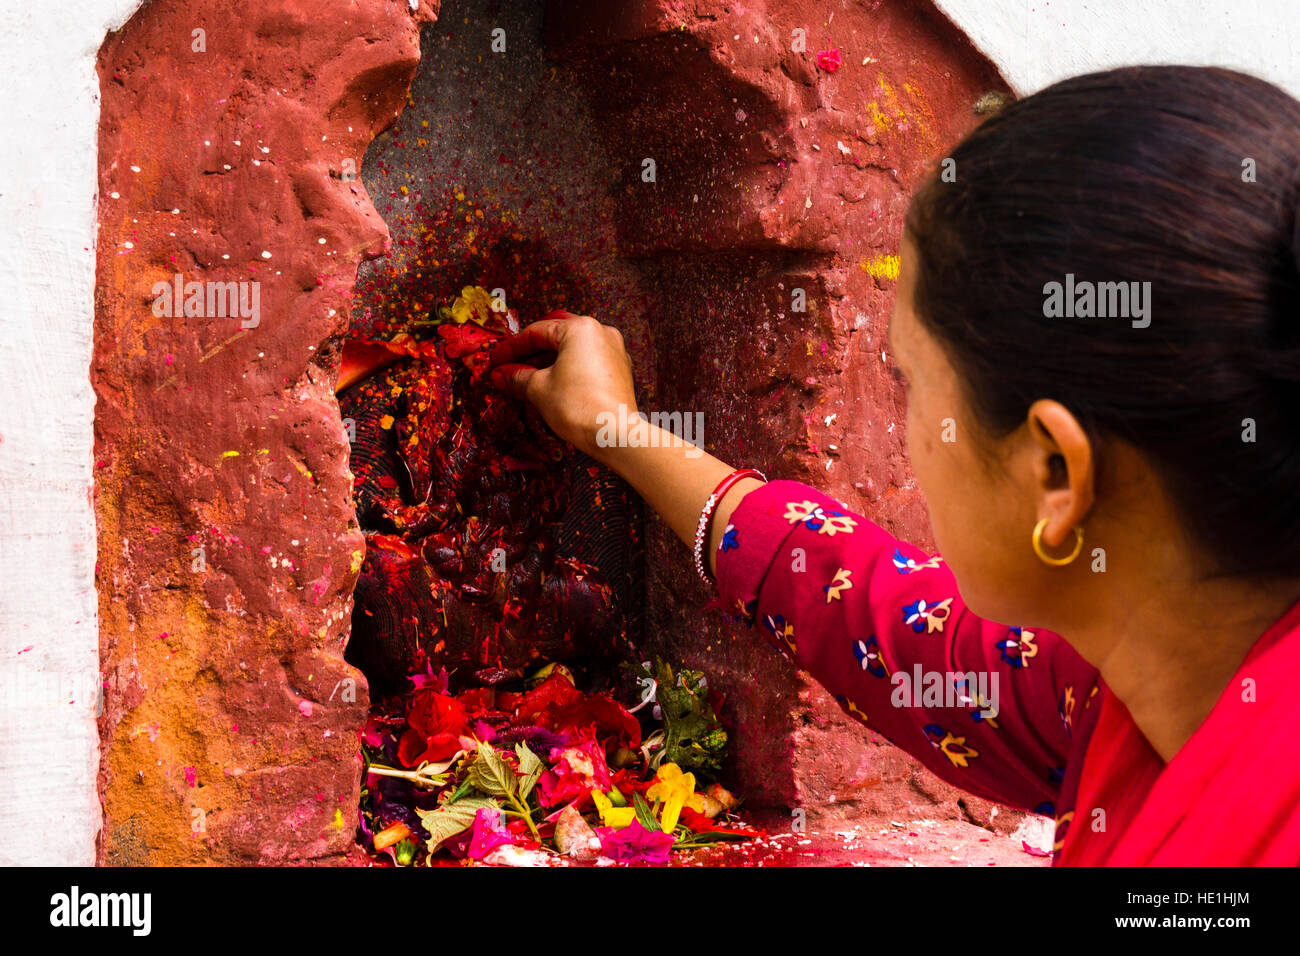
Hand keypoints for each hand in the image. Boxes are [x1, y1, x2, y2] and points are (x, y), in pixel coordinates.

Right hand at [485, 311, 637, 459]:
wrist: (614, 434)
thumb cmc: (578, 406)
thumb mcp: (539, 389)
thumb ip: (518, 377)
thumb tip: (502, 374)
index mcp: (580, 328)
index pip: (537, 332)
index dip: (511, 348)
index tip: (496, 361)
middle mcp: (601, 332)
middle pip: (556, 337)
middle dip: (530, 353)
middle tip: (509, 368)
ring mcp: (614, 351)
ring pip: (572, 350)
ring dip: (547, 362)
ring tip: (525, 380)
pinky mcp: (620, 371)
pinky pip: (587, 362)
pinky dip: (567, 370)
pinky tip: (551, 385)